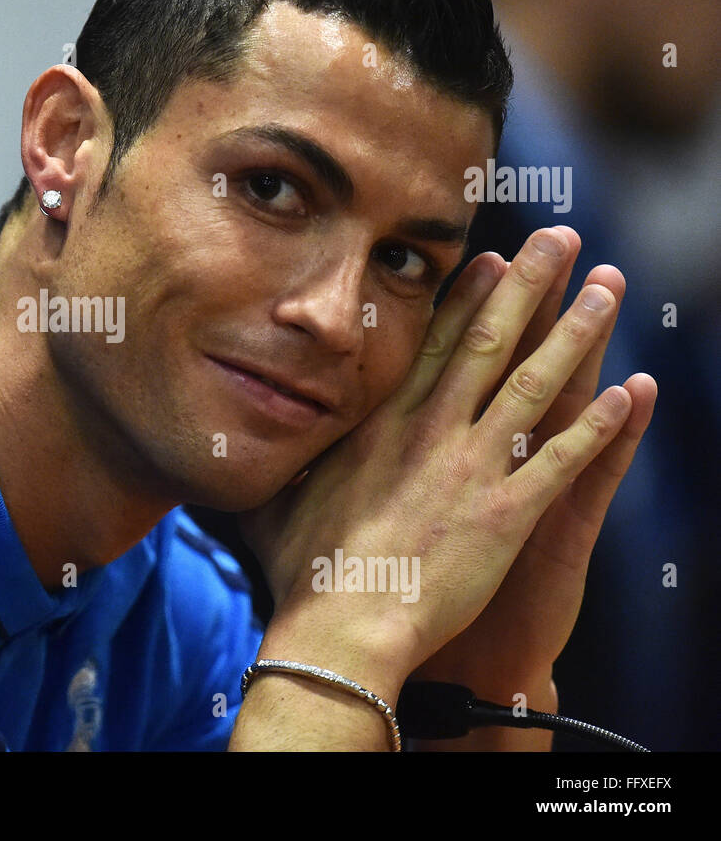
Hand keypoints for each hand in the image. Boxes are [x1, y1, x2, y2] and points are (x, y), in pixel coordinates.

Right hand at [238, 227, 648, 701]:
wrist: (341, 624)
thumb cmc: (303, 570)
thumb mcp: (273, 500)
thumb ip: (268, 464)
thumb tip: (236, 441)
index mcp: (379, 425)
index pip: (431, 344)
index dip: (466, 295)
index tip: (490, 256)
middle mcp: (430, 432)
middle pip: (489, 341)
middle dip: (528, 284)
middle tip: (559, 239)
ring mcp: (471, 470)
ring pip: (534, 384)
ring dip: (576, 333)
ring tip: (609, 289)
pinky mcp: (504, 516)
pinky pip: (561, 461)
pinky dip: (596, 427)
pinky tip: (627, 393)